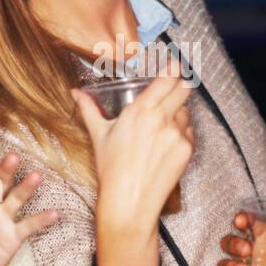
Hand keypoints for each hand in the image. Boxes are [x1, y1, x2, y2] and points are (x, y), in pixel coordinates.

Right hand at [73, 72, 193, 265]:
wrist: (129, 202)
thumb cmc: (112, 170)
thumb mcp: (99, 136)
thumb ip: (89, 109)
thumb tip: (76, 93)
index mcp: (140, 111)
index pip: (166, 79)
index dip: (174, 68)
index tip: (176, 63)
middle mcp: (161, 119)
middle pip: (183, 89)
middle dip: (180, 87)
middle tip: (175, 88)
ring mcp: (177, 134)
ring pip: (186, 112)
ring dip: (179, 113)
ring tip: (162, 129)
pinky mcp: (187, 150)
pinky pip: (190, 132)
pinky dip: (182, 134)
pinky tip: (166, 146)